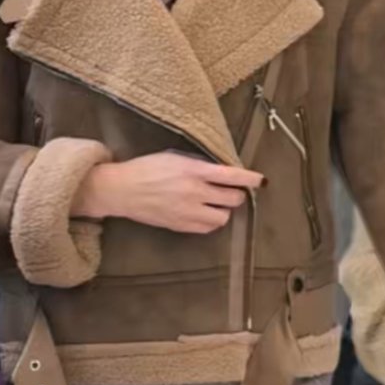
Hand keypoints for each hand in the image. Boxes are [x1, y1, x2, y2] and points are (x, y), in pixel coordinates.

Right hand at [72, 153, 265, 233]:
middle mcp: (194, 192)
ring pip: (223, 217)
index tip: (261, 180)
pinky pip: (207, 228)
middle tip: (232, 191)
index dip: (249, 179)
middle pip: (232, 199)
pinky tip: (204, 212)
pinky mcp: (180, 226)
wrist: (122, 190)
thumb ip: (200, 164)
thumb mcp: (175, 156)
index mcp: (193, 171)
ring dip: (224, 209)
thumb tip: (222, 169)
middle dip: (237, 194)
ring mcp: (187, 212)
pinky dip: (211, 221)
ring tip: (216, 203)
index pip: (231, 175)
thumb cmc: (148, 168)